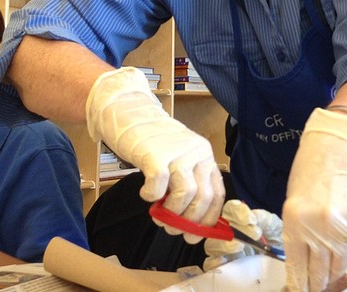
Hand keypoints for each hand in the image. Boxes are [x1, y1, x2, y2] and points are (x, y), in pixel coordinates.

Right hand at [86, 67, 224, 242]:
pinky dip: (151, 197)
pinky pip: (158, 186)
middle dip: (189, 222)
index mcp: (205, 155)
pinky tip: (145, 194)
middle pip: (204, 197)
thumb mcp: (179, 157)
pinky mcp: (155, 154)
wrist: (129, 112)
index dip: (208, 218)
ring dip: (171, 213)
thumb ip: (188, 181)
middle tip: (173, 230)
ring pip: (186, 194)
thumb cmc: (152, 141)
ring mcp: (177, 152)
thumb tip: (191, 221)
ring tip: (158, 215)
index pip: (218, 192)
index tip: (196, 234)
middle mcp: (197, 152)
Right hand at [203, 200, 282, 270]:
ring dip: (225, 245)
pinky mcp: (224, 267)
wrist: (283, 259)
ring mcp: (224, 250)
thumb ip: (261, 218)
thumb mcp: (273, 225)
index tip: (252, 220)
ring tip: (242, 247)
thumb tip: (250, 219)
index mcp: (239, 218)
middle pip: (218, 227)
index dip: (237, 212)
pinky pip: (210, 264)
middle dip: (233, 230)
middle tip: (253, 234)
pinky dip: (214, 262)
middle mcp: (228, 232)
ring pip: (211, 245)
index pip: (230, 208)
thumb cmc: (277, 239)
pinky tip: (224, 260)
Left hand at [282, 108, 346, 290]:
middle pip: (320, 272)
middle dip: (316, 284)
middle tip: (316, 288)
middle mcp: (320, 225)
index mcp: (296, 221)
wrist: (337, 148)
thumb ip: (298, 235)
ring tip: (329, 277)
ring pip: (340, 264)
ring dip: (334, 274)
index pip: (298, 267)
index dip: (300, 285)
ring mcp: (344, 224)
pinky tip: (342, 252)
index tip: (301, 290)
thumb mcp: (293, 204)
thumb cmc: (310, 173)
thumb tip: (304, 265)